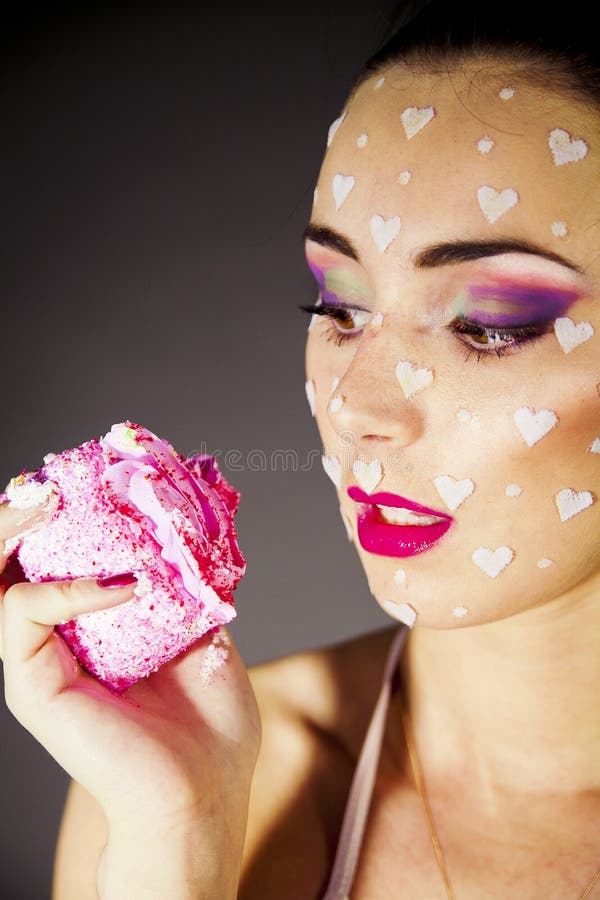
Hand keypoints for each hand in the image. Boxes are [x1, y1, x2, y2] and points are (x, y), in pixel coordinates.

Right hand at [0, 494, 260, 894]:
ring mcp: (40, 662)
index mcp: (97, 626)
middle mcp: (60, 639)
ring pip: (0, 580)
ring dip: (17, 530)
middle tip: (48, 479)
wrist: (203, 790)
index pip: (61, 556)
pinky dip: (68, 588)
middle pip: (17, 562)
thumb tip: (188, 526)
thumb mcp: (203, 633)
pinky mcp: (32, 685)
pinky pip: (24, 614)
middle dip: (24, 512)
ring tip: (49, 499)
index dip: (65, 514)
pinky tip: (123, 586)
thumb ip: (184, 585)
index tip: (91, 473)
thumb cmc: (208, 724)